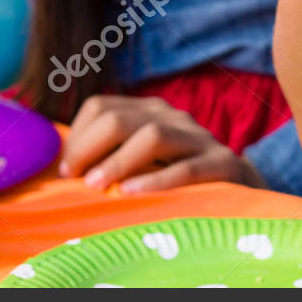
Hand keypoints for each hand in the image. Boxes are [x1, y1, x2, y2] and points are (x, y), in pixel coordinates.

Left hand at [59, 96, 263, 192]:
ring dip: (118, 162)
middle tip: (76, 180)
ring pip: (153, 135)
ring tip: (97, 187)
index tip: (67, 172)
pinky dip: (157, 181)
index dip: (77, 137)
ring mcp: (199, 138)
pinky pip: (187, 168)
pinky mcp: (222, 164)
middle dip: (90, 148)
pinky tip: (134, 194)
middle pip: (119, 118)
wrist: (240, 188)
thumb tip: (61, 167)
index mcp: (149, 111)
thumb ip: (111, 155)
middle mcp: (172, 117)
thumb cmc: (177, 177)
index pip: (100, 107)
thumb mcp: (143, 160)